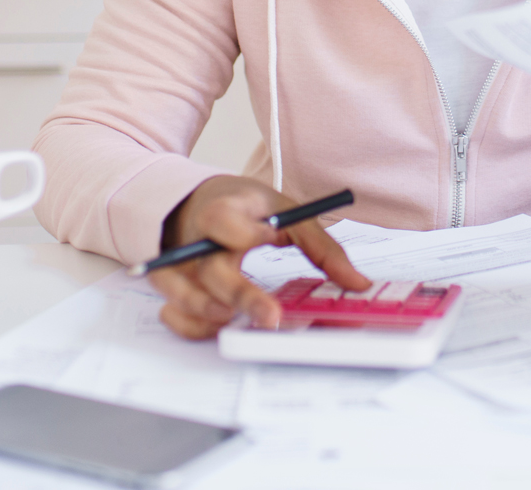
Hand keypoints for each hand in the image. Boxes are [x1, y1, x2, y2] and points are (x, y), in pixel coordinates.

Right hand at [147, 175, 371, 339]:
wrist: (200, 201)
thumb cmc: (246, 208)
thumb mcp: (286, 212)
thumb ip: (321, 247)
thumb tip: (357, 284)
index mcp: (226, 210)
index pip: (222, 219)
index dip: (241, 231)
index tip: (264, 237)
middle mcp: (199, 240)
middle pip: (211, 269)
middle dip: (240, 295)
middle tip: (271, 317)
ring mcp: (182, 266)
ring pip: (183, 294)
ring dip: (208, 313)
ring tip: (235, 323)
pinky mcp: (174, 285)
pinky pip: (173, 311)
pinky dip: (189, 324)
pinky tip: (216, 329)